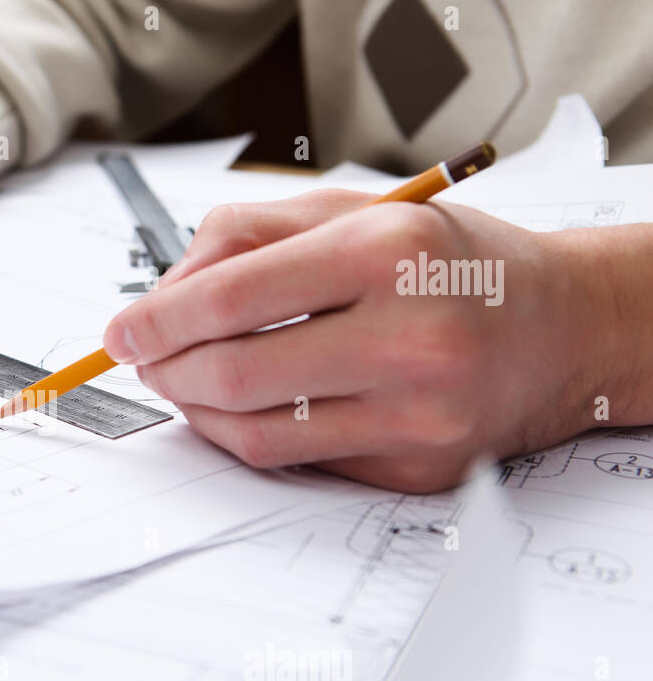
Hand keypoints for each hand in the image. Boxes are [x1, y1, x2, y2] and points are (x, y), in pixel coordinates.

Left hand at [102, 190, 618, 491]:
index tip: (121, 330)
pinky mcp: (418, 468)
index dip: (155, 319)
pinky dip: (247, 435)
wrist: (558, 328)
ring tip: (184, 381)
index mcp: (389, 251)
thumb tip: (159, 298)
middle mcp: (412, 335)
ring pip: (255, 432)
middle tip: (145, 358)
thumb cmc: (446, 262)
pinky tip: (239, 407)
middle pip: (233, 372)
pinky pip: (297, 461)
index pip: (231, 296)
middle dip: (165, 369)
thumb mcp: (353, 211)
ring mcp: (419, 414)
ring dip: (195, 409)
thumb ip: (245, 235)